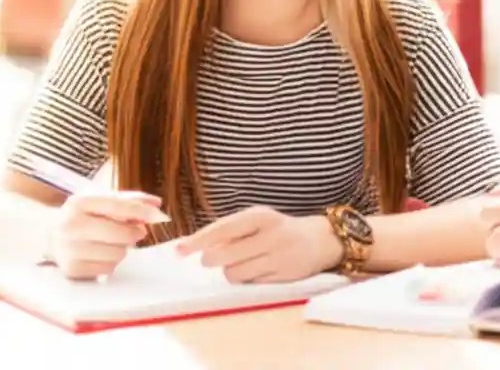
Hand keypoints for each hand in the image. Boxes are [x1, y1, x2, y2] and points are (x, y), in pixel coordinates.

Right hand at [48, 190, 166, 279]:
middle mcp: (70, 226)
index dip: (142, 211)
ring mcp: (69, 250)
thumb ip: (130, 201)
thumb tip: (157, 204)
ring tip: (110, 243)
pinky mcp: (72, 270)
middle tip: (135, 231)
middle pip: (121, 234)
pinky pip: (108, 269)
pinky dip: (110, 263)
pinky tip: (100, 255)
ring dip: (121, 249)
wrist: (50, 237)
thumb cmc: (84, 216)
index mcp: (79, 203)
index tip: (159, 215)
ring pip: (118, 254)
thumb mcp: (102, 201)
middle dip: (134, 233)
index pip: (118, 206)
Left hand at [175, 206, 341, 282]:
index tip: (179, 250)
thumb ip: (231, 230)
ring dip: (231, 271)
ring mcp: (277, 257)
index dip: (198, 240)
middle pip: (223, 256)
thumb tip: (194, 245)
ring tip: (244, 262)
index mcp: (260, 216)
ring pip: (234, 274)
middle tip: (213, 258)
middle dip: (212, 260)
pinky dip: (248, 279)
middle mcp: (269, 235)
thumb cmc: (279, 229)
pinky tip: (259, 269)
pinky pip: (250, 284)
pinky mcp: (283, 276)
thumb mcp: (258, 219)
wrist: (320, 240)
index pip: (222, 229)